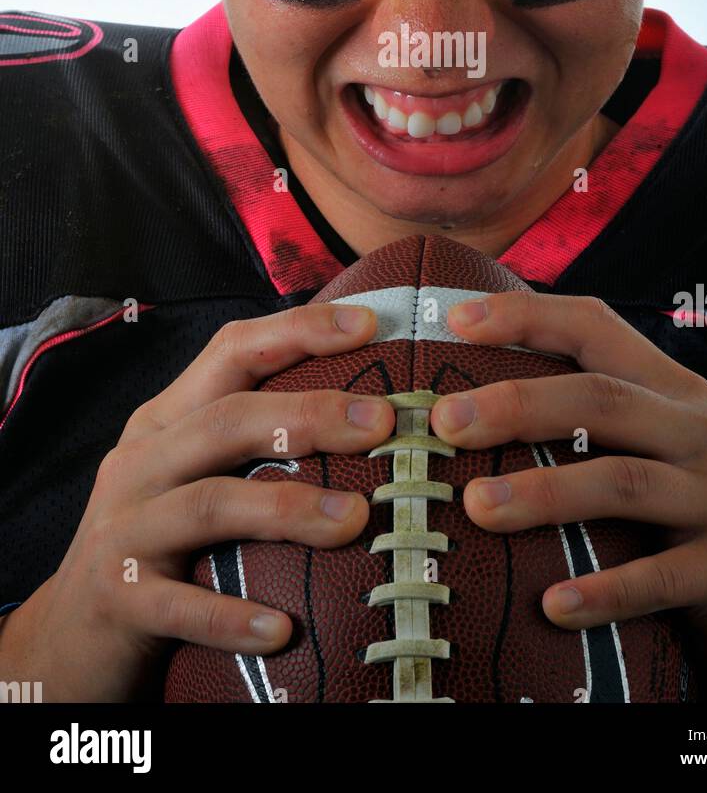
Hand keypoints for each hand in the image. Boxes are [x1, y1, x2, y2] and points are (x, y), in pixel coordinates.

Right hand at [0, 302, 392, 702]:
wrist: (67, 637)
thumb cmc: (157, 543)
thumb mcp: (193, 476)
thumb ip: (255, 442)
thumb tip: (370, 414)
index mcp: (167, 421)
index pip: (231, 352)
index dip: (298, 331)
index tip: (367, 325)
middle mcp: (142, 462)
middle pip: (226, 420)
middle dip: (309, 413)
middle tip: (382, 421)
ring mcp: (124, 529)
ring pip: (209, 504)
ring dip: (287, 508)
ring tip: (356, 519)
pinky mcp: (118, 598)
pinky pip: (179, 605)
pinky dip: (230, 617)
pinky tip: (281, 630)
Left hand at [429, 290, 706, 699]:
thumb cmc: (686, 513)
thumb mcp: (651, 447)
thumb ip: (584, 421)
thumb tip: (463, 402)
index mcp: (672, 389)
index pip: (597, 328)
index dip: (527, 317)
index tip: (454, 320)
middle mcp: (700, 430)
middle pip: (602, 398)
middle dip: (518, 403)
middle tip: (446, 421)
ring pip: (625, 481)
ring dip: (545, 492)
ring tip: (476, 507)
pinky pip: (661, 577)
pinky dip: (606, 590)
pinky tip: (554, 605)